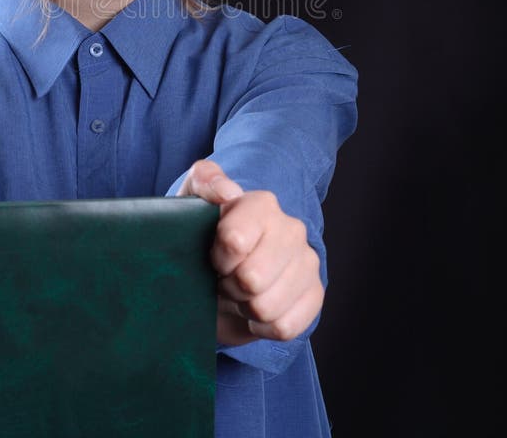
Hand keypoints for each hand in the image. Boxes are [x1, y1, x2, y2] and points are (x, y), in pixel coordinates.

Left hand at [177, 160, 324, 346]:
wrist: (217, 273)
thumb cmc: (202, 236)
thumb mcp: (191, 202)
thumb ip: (204, 180)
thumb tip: (227, 191)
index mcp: (262, 204)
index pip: (235, 240)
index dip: (217, 257)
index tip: (213, 255)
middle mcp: (291, 229)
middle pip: (251, 280)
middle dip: (230, 286)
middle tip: (224, 277)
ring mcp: (307, 262)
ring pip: (266, 307)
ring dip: (244, 308)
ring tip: (239, 293)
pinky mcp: (314, 295)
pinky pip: (285, 327)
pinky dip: (261, 327)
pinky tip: (254, 311)